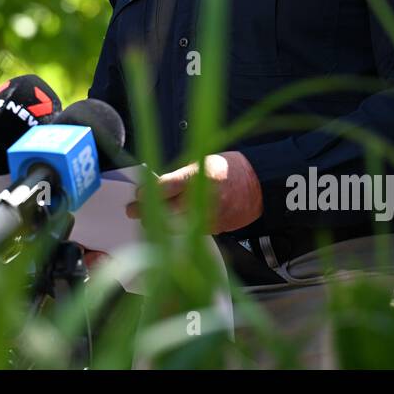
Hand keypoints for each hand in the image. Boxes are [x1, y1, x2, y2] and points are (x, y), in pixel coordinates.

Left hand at [125, 152, 262, 234]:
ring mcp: (210, 216)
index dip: (149, 191)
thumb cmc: (230, 169)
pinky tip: (167, 224)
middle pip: (166, 210)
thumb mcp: (204, 162)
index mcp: (201, 175)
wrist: (261, 186)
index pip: (166, 187)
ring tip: (146, 220)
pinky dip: (177, 228)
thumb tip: (156, 187)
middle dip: (146, 212)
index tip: (137, 194)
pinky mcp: (215, 229)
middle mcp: (205, 198)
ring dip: (158, 223)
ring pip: (175, 226)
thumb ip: (181, 177)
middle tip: (132, 211)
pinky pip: (190, 231)